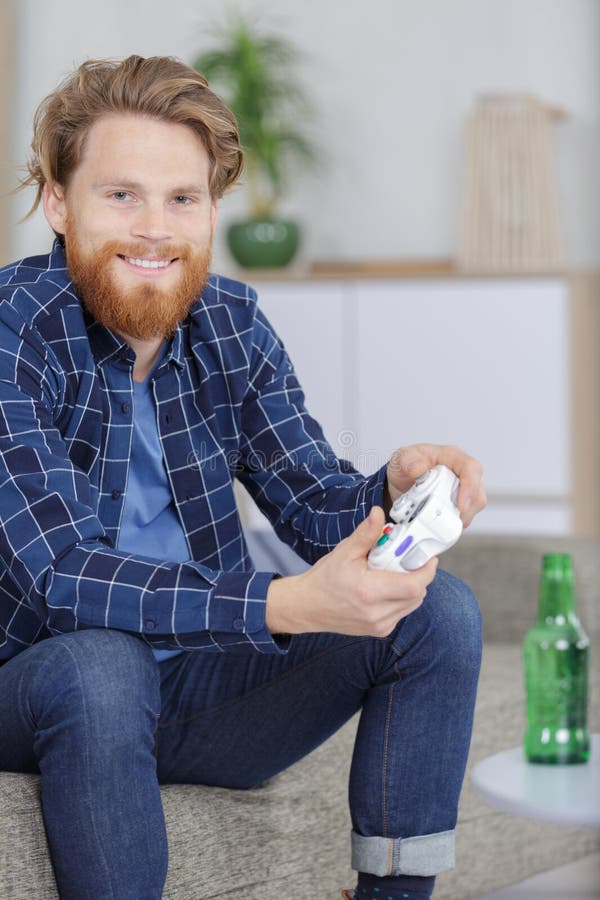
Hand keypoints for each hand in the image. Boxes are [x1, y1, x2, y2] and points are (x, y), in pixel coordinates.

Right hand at [265, 506, 437, 636]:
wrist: (307, 606)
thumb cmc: (325, 579)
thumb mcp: (345, 551)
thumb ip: (366, 533)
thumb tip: (378, 513)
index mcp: (369, 591)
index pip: (414, 586)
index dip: (426, 570)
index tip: (427, 557)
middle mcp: (377, 612)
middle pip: (418, 595)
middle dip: (419, 576)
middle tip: (409, 561)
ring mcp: (379, 625)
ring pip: (413, 605)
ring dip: (412, 588)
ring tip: (396, 573)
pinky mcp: (380, 631)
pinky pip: (402, 612)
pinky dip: (401, 599)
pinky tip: (387, 588)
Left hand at [386, 443, 485, 527]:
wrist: (401, 480)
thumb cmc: (406, 465)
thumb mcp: (401, 459)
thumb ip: (406, 461)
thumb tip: (417, 468)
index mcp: (452, 456)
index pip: (471, 468)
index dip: (470, 487)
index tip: (461, 506)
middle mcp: (462, 472)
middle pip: (477, 492)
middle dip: (465, 510)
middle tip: (446, 520)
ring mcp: (464, 488)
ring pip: (473, 507)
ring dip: (459, 518)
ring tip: (439, 523)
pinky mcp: (461, 503)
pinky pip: (465, 516)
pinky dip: (454, 523)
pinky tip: (440, 525)